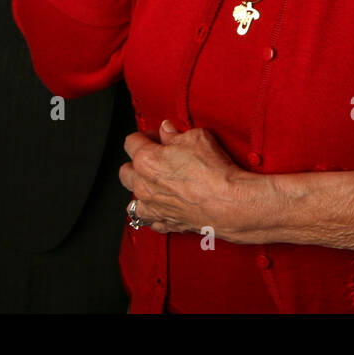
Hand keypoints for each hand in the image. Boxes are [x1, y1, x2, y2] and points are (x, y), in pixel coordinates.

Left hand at [120, 121, 257, 242]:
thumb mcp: (195, 137)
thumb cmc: (212, 170)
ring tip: (158, 185)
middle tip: (156, 158)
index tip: (157, 136)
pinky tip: (165, 206)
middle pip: (125, 172)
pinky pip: (149, 221)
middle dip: (136, 163)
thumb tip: (167, 130)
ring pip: (133, 201)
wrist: (228, 202)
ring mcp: (153, 208)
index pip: (131, 142)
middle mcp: (144, 186)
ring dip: (142, 191)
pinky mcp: (165, 224)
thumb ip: (175, 134)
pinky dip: (154, 214)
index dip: (145, 136)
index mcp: (146, 160)